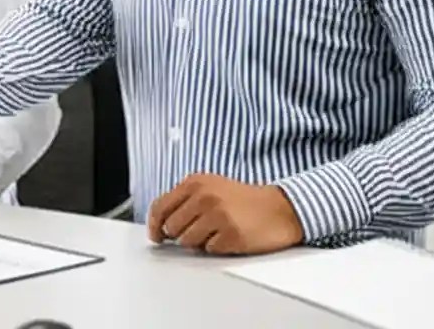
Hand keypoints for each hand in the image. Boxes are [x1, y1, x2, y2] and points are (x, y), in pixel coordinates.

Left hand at [147, 174, 303, 254]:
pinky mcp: (231, 234)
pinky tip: (229, 235)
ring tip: (217, 230)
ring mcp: (218, 215)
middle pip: (171, 228)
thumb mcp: (210, 188)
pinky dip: (217, 247)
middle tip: (200, 229)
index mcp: (195, 183)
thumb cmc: (243, 200)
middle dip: (181, 234)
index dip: (154, 225)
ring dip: (199, 241)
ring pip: (187, 241)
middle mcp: (204, 196)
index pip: (160, 206)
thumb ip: (184, 201)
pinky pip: (209, 250)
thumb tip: (159, 225)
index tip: (156, 235)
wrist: (279, 208)